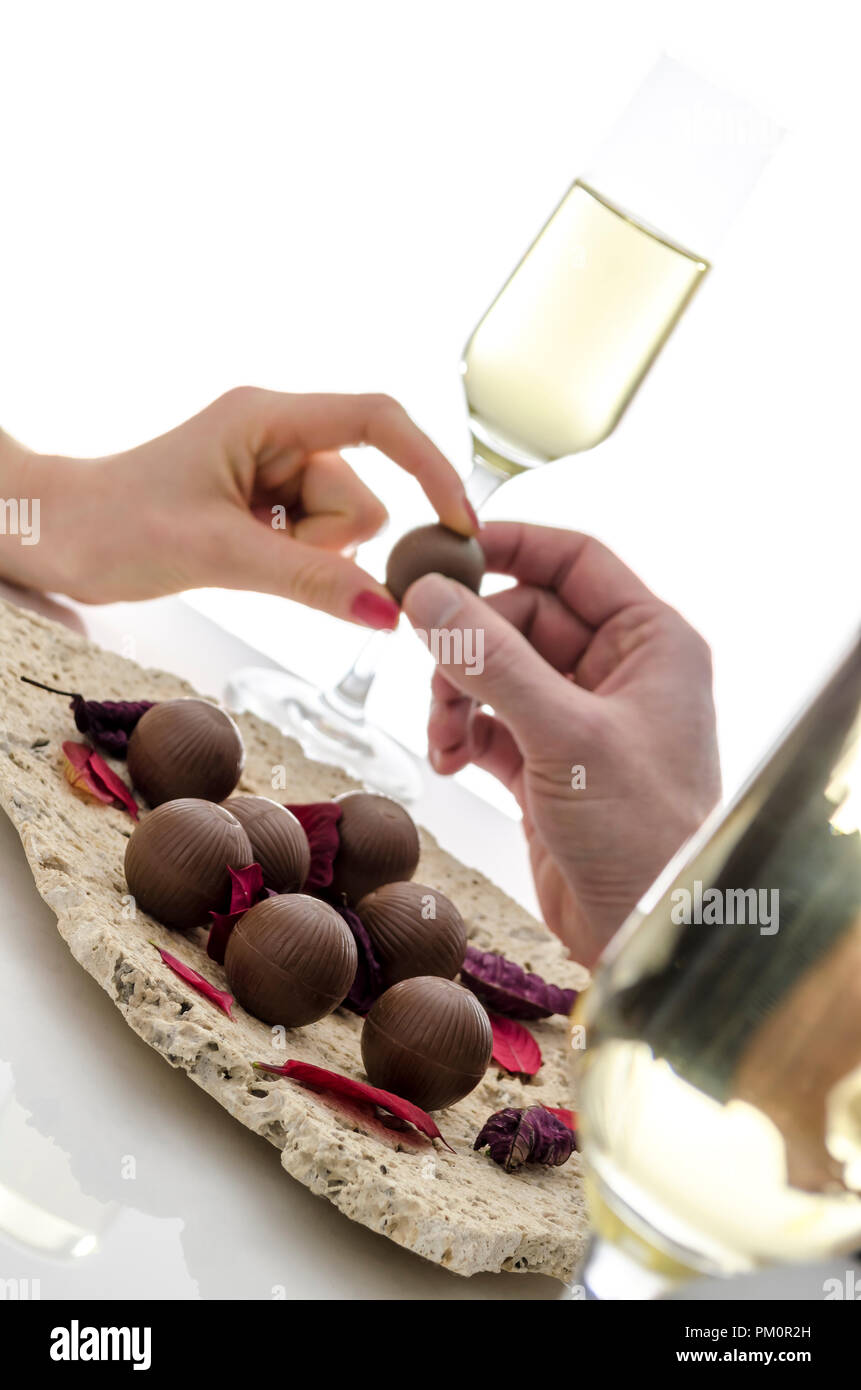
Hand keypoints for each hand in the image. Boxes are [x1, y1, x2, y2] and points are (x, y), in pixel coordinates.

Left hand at [0, 389, 475, 625]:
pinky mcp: (265, 506)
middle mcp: (278, 435)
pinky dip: (293, 564)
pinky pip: (314, 544)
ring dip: (304, 558)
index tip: (458, 523)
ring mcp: (272, 472)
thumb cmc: (115, 525)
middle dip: (325, 542)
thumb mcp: (218, 554)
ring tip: (238, 556)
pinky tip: (242, 559)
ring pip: (339, 529)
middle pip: (358, 497)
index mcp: (267, 416)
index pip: (377, 422)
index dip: (430, 466)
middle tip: (255, 551)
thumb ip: (309, 580)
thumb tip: (388, 613)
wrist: (59, 537)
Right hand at [403, 522, 720, 965]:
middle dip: (469, 646)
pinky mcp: (548, 765)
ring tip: (444, 738)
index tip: (443, 548)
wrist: (645, 934)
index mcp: (651, 642)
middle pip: (521, 617)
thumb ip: (493, 659)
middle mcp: (619, 671)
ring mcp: (581, 718)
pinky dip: (462, 734)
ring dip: (457, 696)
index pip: (574, 561)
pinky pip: (489, 722)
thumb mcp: (564, 735)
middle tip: (434, 675)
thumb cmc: (642, 834)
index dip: (510, 546)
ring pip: (497, 671)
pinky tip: (449, 762)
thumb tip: (426, 594)